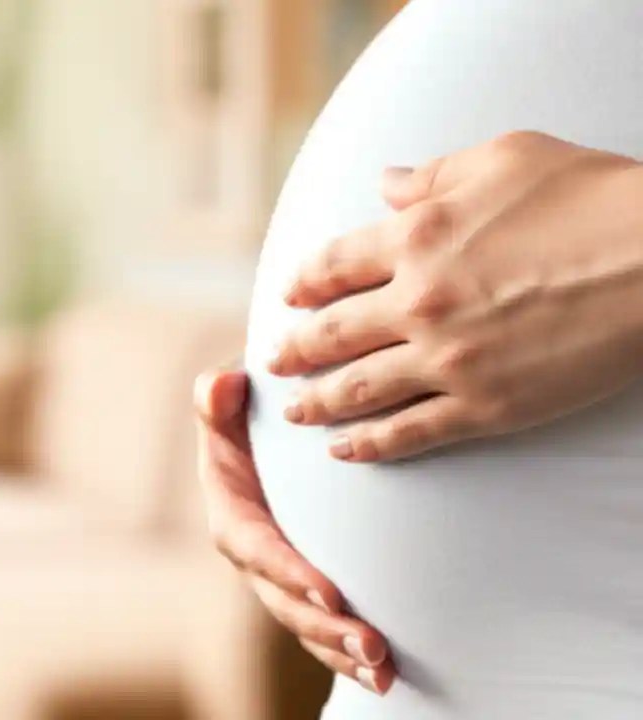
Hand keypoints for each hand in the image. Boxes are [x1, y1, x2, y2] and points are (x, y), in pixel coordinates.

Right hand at [195, 369, 393, 694]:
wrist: (272, 424)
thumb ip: (219, 395)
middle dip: (323, 627)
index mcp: (231, 509)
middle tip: (371, 646)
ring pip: (305, 623)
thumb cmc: (251, 409)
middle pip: (283, 599)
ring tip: (384, 671)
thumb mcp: (229, 398)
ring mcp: (280, 572)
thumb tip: (222, 387)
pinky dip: (349, 654)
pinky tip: (387, 675)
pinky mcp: (307, 583)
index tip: (329, 592)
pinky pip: (323, 627)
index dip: (287, 571)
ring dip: (341, 652)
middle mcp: (252, 550)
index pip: (254, 546)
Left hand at [270, 131, 642, 461]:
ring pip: (358, 389)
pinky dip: (370, 446)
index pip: (333, 265)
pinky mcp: (485, 407)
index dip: (304, 283)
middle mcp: (418, 301)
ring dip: (317, 403)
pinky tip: (345, 451)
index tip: (288, 296)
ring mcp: (448, 360)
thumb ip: (433, 177)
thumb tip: (385, 183)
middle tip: (272, 361)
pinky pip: (410, 432)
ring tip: (294, 412)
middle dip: (294, 350)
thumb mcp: (505, 158)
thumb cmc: (593, 196)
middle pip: (331, 333)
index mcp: (416, 236)